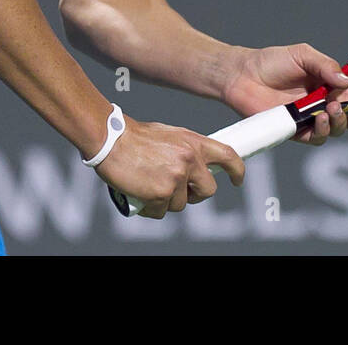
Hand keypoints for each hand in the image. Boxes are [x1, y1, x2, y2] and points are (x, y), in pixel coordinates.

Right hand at [93, 118, 244, 218]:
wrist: (110, 139)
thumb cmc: (134, 137)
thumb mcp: (169, 136)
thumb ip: (185, 150)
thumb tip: (194, 166)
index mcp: (193, 143)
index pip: (227, 156)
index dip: (237, 170)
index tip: (236, 180)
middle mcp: (189, 159)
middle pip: (208, 190)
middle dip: (195, 194)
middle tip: (177, 189)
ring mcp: (176, 178)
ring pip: (181, 203)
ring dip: (166, 200)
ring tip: (149, 183)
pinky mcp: (161, 194)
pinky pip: (161, 211)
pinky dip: (151, 207)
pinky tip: (140, 192)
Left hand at [222, 44, 347, 141]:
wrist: (243, 74)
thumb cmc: (272, 62)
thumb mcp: (303, 55)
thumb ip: (325, 66)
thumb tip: (347, 82)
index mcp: (331, 86)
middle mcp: (324, 105)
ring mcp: (310, 120)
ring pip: (338, 130)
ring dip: (340, 121)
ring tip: (330, 109)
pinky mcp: (294, 131)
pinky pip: (315, 138)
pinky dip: (321, 130)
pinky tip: (318, 119)